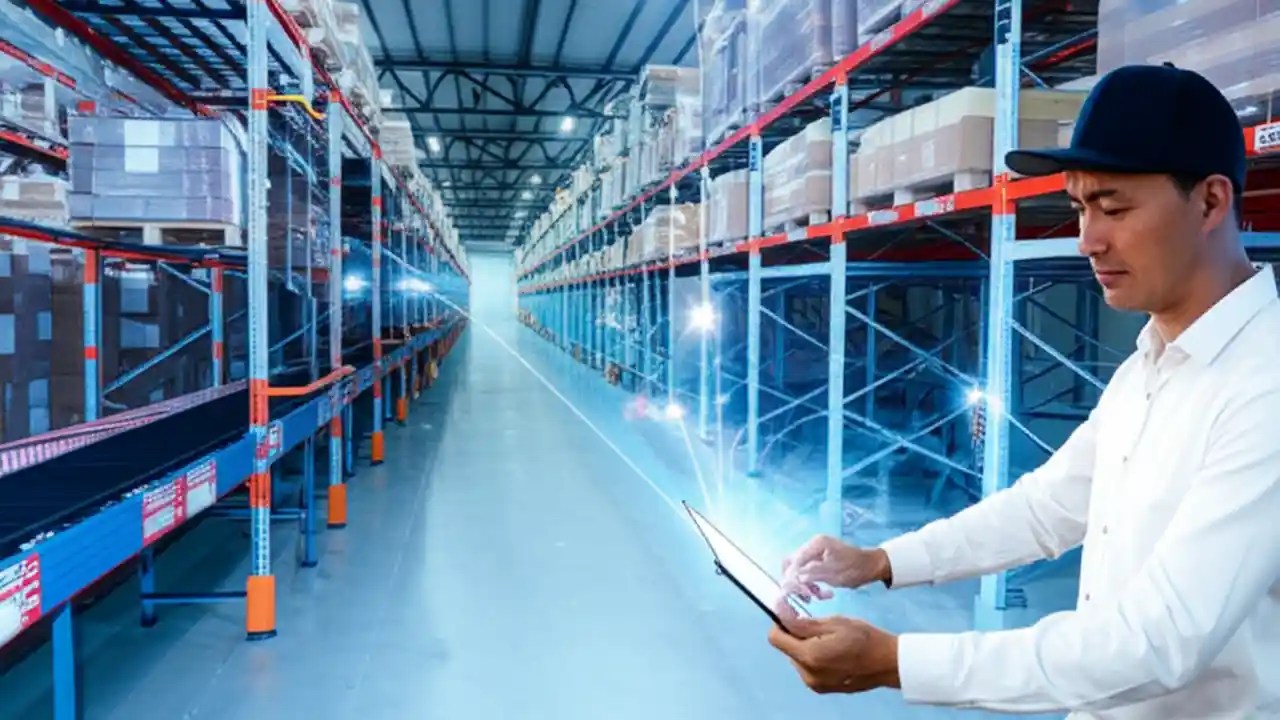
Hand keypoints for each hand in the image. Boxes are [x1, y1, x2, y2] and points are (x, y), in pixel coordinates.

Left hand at [767, 616, 900, 693]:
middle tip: (820, 629)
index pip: (775, 638)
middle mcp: (808, 674)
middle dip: (797, 636)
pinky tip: (834, 653)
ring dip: (806, 648)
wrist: (887, 663)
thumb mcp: (834, 623)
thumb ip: (804, 623)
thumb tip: (781, 616)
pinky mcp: (823, 688)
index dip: (780, 625)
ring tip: (831, 642)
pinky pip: (808, 669)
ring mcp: (815, 684)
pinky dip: (815, 659)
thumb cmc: (864, 639)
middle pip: (787, 649)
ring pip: (797, 658)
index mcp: (809, 656)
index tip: (792, 617)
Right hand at [780, 535, 891, 602]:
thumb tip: (793, 577)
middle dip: (796, 581)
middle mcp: (813, 546)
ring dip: (804, 584)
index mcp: (815, 544)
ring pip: (800, 570)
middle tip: (805, 596)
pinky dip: (812, 583)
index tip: (798, 593)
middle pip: (793, 563)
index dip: (792, 577)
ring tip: (815, 596)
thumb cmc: (854, 569)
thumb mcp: (833, 573)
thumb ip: (812, 573)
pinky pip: (809, 572)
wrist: (872, 566)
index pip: (793, 560)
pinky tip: (821, 593)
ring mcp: (816, 553)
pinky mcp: (820, 560)